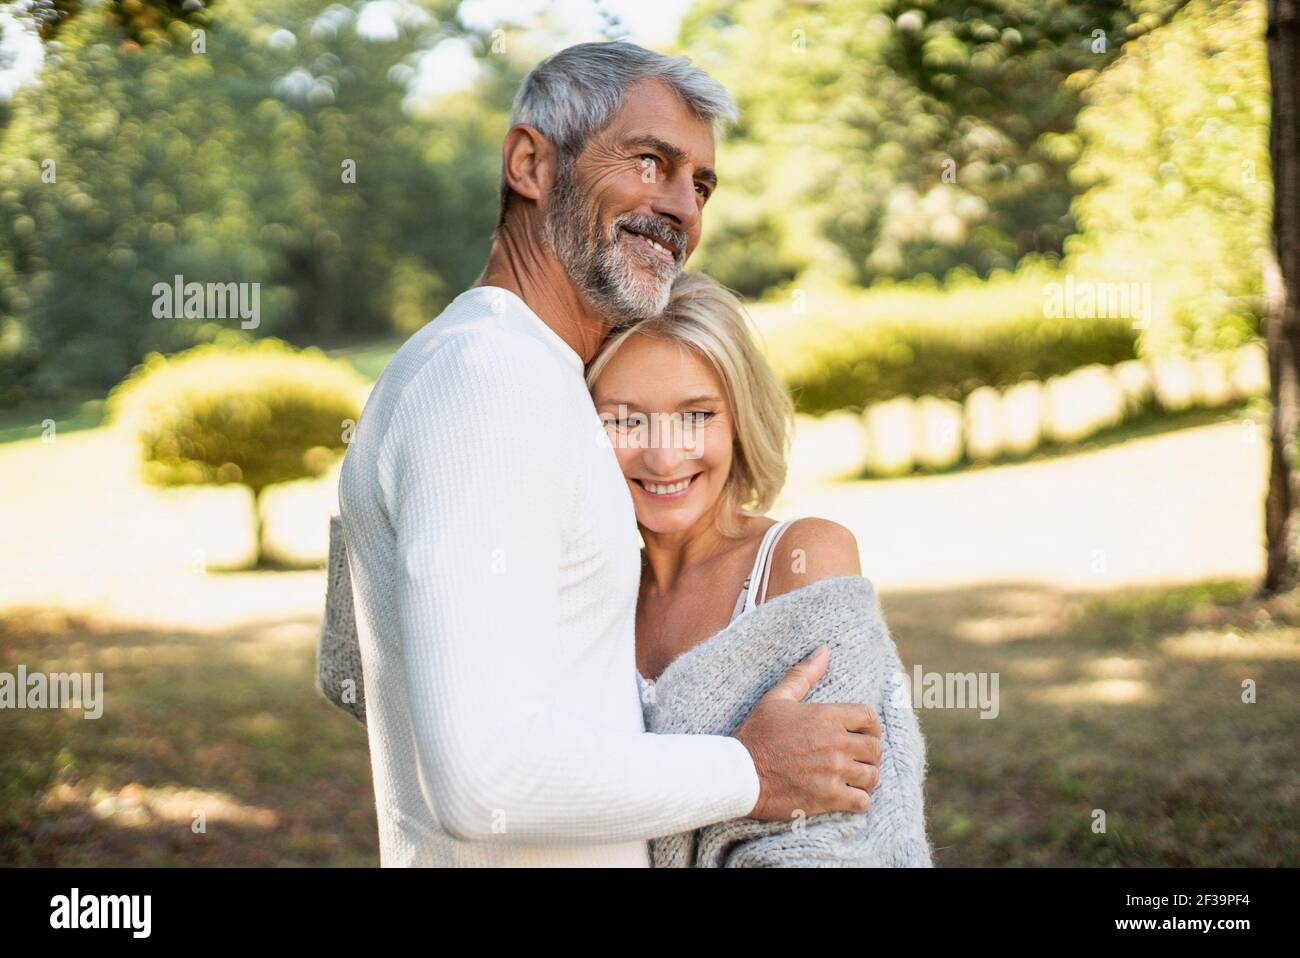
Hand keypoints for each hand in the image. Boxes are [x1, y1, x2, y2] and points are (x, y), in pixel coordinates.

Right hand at [732, 645, 882, 820]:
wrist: (740, 774)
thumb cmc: (757, 734)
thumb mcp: (777, 698)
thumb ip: (803, 675)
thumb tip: (823, 650)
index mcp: (826, 716)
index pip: (868, 717)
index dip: (870, 726)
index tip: (863, 734)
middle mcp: (836, 743)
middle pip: (874, 748)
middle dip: (869, 753)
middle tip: (858, 758)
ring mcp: (834, 771)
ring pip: (872, 775)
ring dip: (866, 777)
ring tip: (855, 778)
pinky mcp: (829, 797)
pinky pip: (861, 801)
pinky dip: (859, 800)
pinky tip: (849, 796)